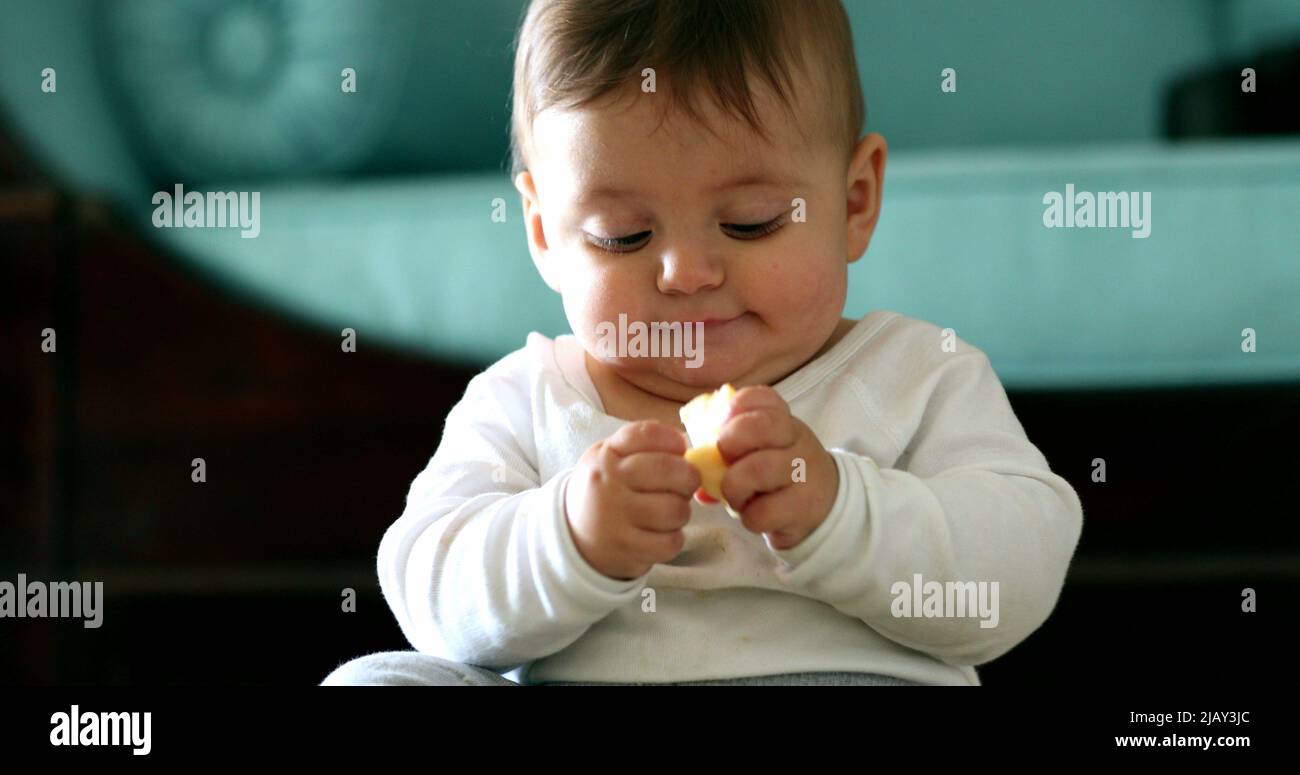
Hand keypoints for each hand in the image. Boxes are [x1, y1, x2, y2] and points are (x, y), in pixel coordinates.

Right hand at [564, 421, 701, 580]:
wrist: (572, 534)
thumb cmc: (604, 488)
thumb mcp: (610, 456)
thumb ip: (643, 444)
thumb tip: (683, 441)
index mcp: (606, 456)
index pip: (647, 435)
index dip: (672, 440)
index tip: (680, 448)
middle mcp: (608, 484)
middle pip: (668, 470)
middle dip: (688, 477)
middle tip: (684, 484)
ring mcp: (615, 519)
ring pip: (675, 509)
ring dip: (681, 511)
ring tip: (669, 511)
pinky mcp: (626, 549)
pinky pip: (670, 542)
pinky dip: (674, 538)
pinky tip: (662, 533)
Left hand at [715, 386, 837, 550]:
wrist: (825, 502)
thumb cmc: (777, 472)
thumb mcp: (761, 450)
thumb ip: (726, 449)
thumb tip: (691, 465)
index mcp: (783, 420)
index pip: (762, 398)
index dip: (735, 408)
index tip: (721, 426)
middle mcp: (797, 440)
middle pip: (761, 426)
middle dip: (729, 443)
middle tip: (724, 462)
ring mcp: (804, 473)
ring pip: (759, 469)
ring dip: (734, 487)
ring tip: (736, 495)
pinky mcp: (804, 507)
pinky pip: (763, 511)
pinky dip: (749, 517)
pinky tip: (755, 515)